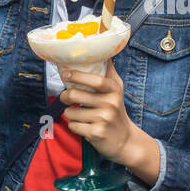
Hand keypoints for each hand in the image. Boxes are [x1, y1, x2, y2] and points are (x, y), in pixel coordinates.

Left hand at [58, 62, 159, 181]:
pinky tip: (83, 126)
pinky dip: (74, 126)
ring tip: (78, 114)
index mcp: (114, 90)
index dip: (78, 76)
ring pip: (71, 112)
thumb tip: (103, 50)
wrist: (124, 140)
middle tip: (65, 97)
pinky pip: (73, 126)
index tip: (65, 74)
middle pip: (76, 95)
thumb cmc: (116, 110)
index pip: (96, 80)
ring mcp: (104, 119)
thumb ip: (108, 71)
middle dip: (65, 96)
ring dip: (70, 113)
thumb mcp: (117, 89)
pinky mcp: (96, 133)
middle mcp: (111, 104)